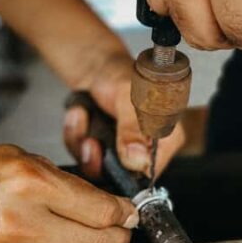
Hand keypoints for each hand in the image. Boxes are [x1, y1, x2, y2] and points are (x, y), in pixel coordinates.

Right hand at [0, 145, 139, 242]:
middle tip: (121, 227)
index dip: (124, 212)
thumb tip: (98, 199)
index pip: (101, 210)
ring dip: (78, 242)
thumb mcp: (15, 157)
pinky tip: (25, 237)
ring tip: (60, 223)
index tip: (130, 211)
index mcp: (30, 183)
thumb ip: (60, 179)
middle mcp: (25, 224)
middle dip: (117, 236)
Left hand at [63, 53, 183, 178]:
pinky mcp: (101, 150)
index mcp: (166, 138)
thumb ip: (132, 129)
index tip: (109, 159)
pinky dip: (75, 136)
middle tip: (90, 140)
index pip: (150, 173)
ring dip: (81, 143)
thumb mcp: (127, 98)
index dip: (126, 172)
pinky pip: (81, 156)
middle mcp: (146, 149)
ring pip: (96, 168)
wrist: (96, 66)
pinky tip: (79, 116)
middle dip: (96, 158)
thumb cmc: (120, 74)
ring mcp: (122, 151)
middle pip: (120, 176)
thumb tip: (139, 160)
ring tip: (82, 117)